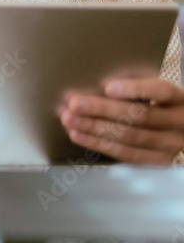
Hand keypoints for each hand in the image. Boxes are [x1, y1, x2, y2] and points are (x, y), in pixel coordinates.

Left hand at [58, 76, 183, 163]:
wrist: (181, 131)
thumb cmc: (161, 103)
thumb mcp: (156, 91)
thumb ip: (135, 85)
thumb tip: (96, 81)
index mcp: (179, 99)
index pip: (161, 91)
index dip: (135, 89)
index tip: (108, 87)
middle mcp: (178, 123)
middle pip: (139, 117)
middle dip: (102, 109)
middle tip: (74, 103)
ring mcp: (170, 145)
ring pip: (129, 137)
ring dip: (94, 128)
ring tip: (70, 119)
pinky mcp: (157, 161)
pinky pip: (125, 154)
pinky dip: (98, 144)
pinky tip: (78, 134)